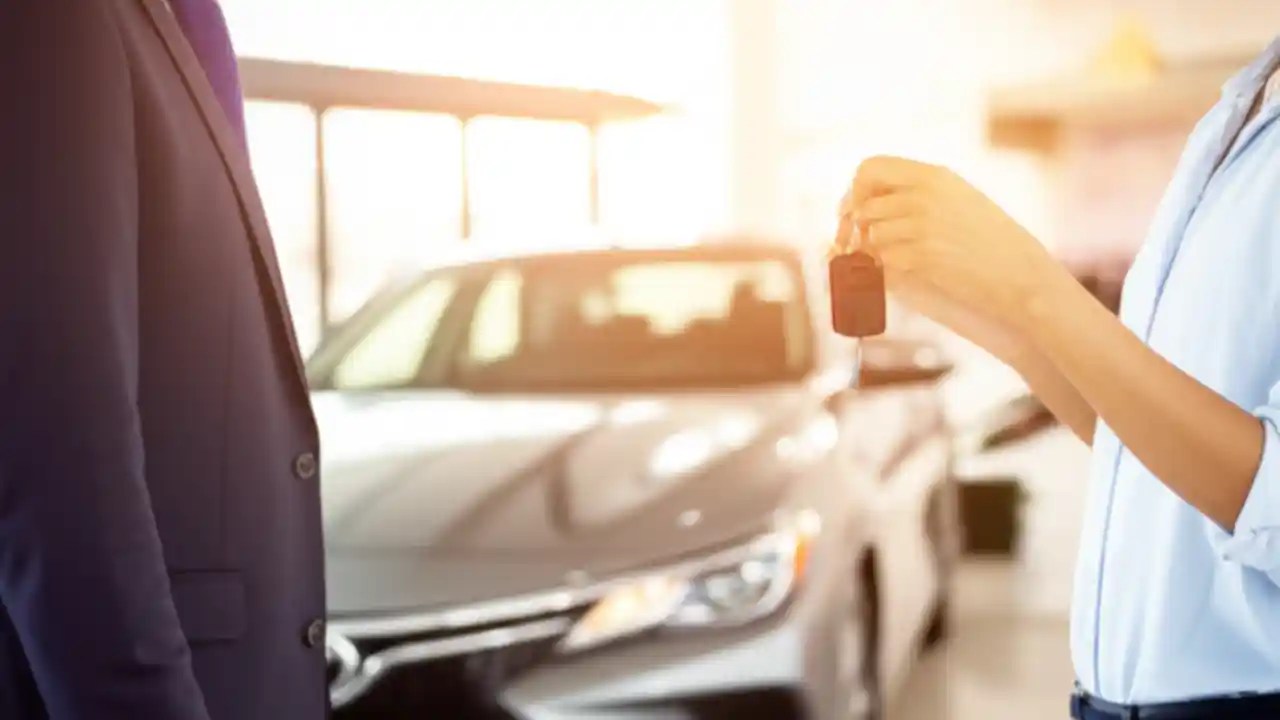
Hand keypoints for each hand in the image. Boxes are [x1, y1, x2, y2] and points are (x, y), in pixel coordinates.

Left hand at [838, 156, 1067, 330]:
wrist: (1020, 275)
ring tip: (887, 258)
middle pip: (862, 200)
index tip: (852, 211)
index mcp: (934, 175)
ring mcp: (923, 224)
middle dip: (851, 222)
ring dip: (870, 248)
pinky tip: (901, 271)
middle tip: (852, 241)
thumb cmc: (990, 242)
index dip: (854, 190)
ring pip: (869, 232)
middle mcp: (925, 194)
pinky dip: (884, 267)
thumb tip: (867, 204)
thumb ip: (918, 194)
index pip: (870, 167)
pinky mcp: (922, 255)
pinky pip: (881, 258)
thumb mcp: (959, 200)